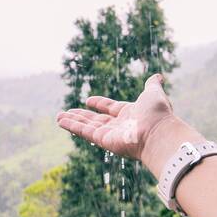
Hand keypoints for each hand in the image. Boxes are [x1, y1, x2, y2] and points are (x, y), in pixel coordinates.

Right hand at [54, 73, 188, 172]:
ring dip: (72, 121)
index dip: (100, 104)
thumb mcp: (153, 94)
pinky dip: (72, 126)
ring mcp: (110, 134)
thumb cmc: (157, 114)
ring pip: (87, 126)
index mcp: (130, 114)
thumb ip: (152, 85)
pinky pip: (84, 132)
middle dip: (81, 116)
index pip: (111, 108)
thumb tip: (158, 76)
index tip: (89, 100)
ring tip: (58, 117)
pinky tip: (61, 121)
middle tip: (67, 112)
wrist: (158, 132)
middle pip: (96, 119)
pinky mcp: (103, 140)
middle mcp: (119, 125)